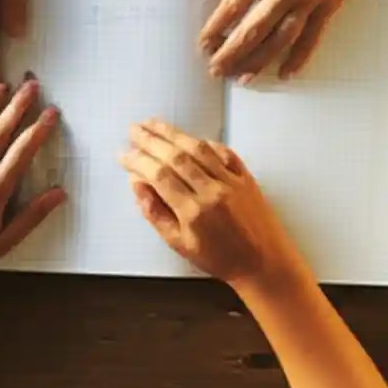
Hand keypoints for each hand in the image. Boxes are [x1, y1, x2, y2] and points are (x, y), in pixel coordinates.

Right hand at [118, 119, 310, 287]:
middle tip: (134, 129)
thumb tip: (137, 185)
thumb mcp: (179, 245)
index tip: (124, 154)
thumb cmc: (220, 259)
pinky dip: (205, 143)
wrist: (264, 264)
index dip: (138, 161)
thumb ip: (156, 214)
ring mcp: (231, 181)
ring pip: (198, 149)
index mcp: (193, 211)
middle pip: (175, 156)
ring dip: (174, 133)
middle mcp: (212, 191)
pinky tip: (191, 138)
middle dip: (151, 140)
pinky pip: (224, 152)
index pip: (158, 176)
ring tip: (154, 124)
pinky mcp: (246, 177)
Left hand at [199, 0, 387, 81]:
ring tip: (244, 79)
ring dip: (259, 62)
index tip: (204, 43)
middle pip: (252, 29)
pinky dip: (298, 58)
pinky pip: (312, 37)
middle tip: (217, 70)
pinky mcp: (329, 4)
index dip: (216, 28)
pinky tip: (286, 72)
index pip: (233, 5)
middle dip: (232, 53)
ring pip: (279, 39)